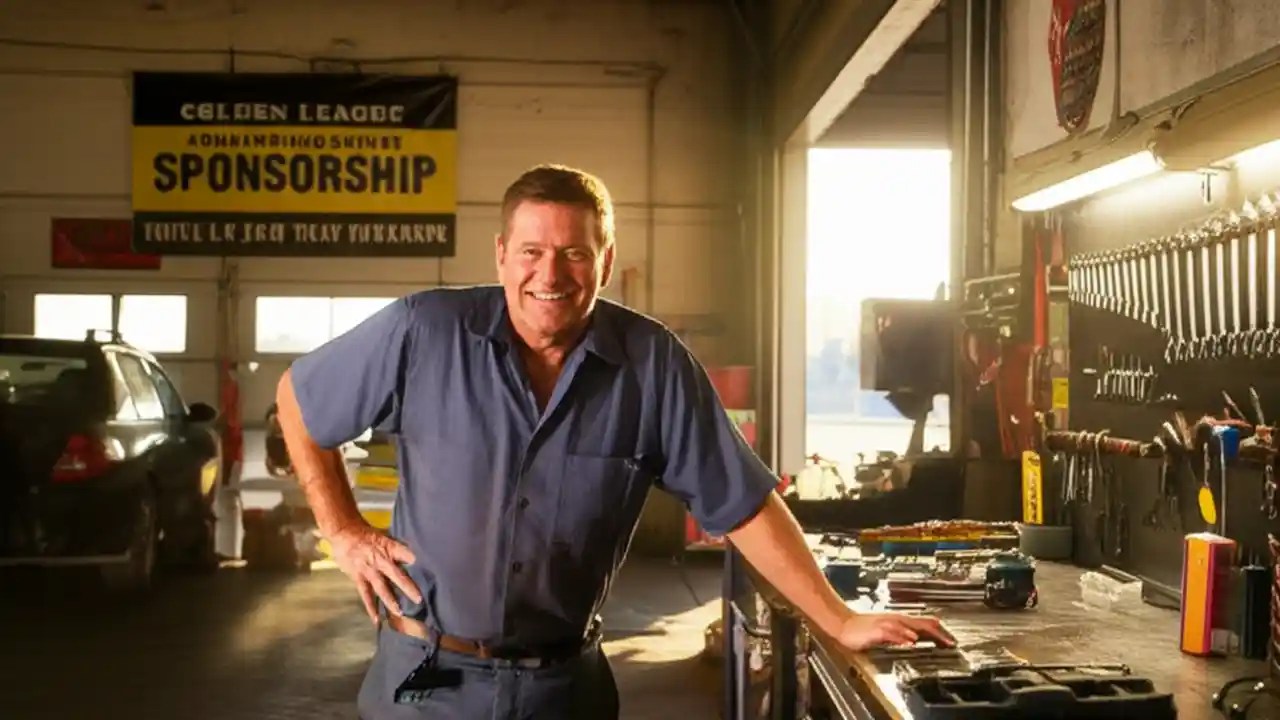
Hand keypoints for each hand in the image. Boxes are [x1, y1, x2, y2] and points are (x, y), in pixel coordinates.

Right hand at [328, 523, 421, 624]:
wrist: (343, 532)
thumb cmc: (365, 533)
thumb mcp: (383, 535)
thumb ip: (396, 547)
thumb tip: (413, 555)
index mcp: (389, 547)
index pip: (407, 554)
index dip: (417, 562)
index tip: (430, 571)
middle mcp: (381, 560)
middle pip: (397, 575)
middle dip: (408, 588)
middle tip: (419, 599)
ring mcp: (369, 570)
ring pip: (381, 588)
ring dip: (391, 601)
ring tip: (400, 612)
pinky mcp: (358, 578)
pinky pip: (365, 595)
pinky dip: (371, 608)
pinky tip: (376, 619)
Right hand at [837, 611, 955, 650]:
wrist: (844, 625)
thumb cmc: (863, 628)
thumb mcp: (886, 630)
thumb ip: (901, 633)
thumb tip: (916, 637)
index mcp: (898, 621)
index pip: (922, 623)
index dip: (938, 631)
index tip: (950, 639)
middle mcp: (894, 620)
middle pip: (919, 624)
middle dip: (935, 632)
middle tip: (949, 641)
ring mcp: (885, 624)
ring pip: (906, 626)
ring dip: (920, 631)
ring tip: (934, 636)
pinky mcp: (876, 631)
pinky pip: (891, 633)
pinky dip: (901, 636)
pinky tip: (909, 641)